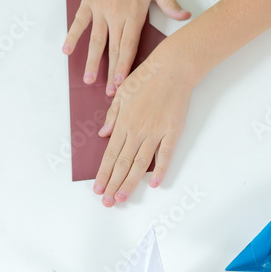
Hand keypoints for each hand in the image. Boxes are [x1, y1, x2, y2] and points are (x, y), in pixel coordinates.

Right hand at [63, 0, 189, 95]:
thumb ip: (170, 3)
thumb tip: (185, 17)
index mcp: (133, 13)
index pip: (129, 45)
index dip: (125, 65)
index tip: (121, 83)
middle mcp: (115, 14)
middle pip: (113, 48)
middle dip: (111, 72)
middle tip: (109, 93)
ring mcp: (100, 9)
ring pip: (95, 40)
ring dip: (91, 61)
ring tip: (88, 79)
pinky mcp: (88, 3)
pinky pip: (79, 22)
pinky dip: (72, 36)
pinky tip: (67, 51)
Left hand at [92, 41, 195, 206]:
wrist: (173, 68)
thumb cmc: (147, 77)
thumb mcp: (122, 93)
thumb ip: (113, 116)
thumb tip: (104, 134)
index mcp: (123, 122)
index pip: (110, 154)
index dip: (103, 173)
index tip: (98, 189)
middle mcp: (137, 130)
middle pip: (122, 163)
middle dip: (113, 184)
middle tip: (108, 202)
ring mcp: (155, 132)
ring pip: (140, 163)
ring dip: (130, 182)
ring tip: (123, 197)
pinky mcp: (172, 131)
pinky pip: (165, 154)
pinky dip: (160, 169)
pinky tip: (154, 183)